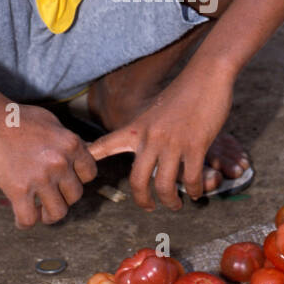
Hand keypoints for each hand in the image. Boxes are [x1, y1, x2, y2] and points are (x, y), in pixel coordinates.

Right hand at [0, 104, 97, 227]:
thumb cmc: (18, 117)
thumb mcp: (52, 122)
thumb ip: (67, 142)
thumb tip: (81, 153)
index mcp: (71, 144)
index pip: (90, 174)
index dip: (78, 180)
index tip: (66, 182)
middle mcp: (60, 162)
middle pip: (75, 195)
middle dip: (64, 198)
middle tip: (50, 196)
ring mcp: (41, 177)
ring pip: (58, 212)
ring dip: (49, 216)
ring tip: (40, 212)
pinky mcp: (18, 189)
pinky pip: (29, 218)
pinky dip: (25, 223)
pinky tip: (21, 220)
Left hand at [88, 66, 233, 210]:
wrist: (205, 75)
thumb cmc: (184, 93)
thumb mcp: (156, 112)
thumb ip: (149, 133)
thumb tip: (150, 154)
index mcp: (136, 128)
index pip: (104, 145)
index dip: (90, 160)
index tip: (77, 173)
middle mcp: (150, 137)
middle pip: (137, 180)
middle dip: (142, 200)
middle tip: (149, 208)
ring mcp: (172, 142)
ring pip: (165, 185)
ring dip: (171, 201)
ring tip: (176, 205)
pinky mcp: (195, 145)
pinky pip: (191, 179)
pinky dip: (194, 191)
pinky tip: (196, 192)